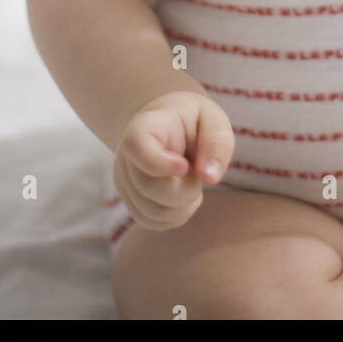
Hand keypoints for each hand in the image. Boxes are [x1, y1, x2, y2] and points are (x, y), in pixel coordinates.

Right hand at [112, 91, 234, 232]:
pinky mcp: (131, 202)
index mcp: (144, 126)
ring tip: (192, 181)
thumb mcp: (212, 119)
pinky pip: (153, 222)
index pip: (137, 146)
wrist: (167, 126)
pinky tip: (183, 194)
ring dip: (183, 205)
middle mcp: (126, 156)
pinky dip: (176, 215)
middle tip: (198, 173)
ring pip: (152, 211)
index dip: (158, 163)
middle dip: (184, 189)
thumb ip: (216, 142)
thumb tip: (210, 177)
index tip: (185, 167)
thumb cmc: (192, 121)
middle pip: (148, 187)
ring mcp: (125, 182)